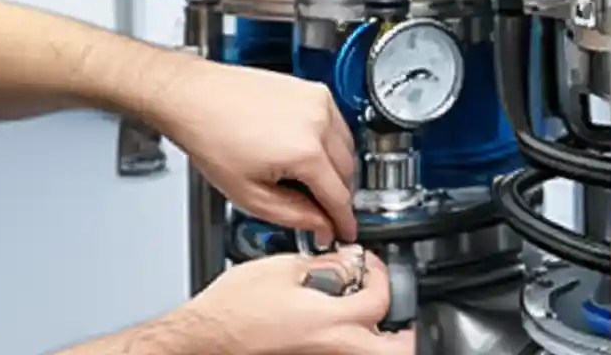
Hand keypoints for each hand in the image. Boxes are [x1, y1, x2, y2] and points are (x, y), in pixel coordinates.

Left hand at [154, 58, 357, 243]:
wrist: (194, 97)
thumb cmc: (210, 135)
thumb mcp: (248, 194)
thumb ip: (293, 215)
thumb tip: (321, 224)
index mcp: (305, 150)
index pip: (340, 197)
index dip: (343, 222)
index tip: (343, 232)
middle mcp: (318, 122)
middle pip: (348, 172)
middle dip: (337, 195)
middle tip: (320, 211)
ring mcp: (317, 101)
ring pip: (347, 147)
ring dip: (336, 167)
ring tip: (307, 181)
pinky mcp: (312, 89)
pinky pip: (336, 123)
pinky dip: (329, 141)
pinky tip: (305, 151)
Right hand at [172, 251, 414, 354]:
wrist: (207, 336)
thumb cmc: (233, 308)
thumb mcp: (279, 268)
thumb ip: (320, 265)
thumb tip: (342, 264)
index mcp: (330, 320)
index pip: (380, 299)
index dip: (380, 275)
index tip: (369, 264)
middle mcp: (333, 347)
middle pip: (395, 349)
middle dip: (403, 329)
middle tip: (397, 310)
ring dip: (377, 337)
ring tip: (370, 319)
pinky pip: (343, 353)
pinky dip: (349, 340)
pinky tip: (335, 324)